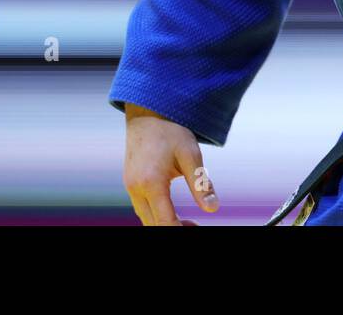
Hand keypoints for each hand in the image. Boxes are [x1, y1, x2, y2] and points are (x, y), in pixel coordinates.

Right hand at [122, 103, 218, 225]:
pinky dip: (156, 215)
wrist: (147, 111)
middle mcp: (136, 188)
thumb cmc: (171, 130)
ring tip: (186, 221)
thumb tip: (213, 208)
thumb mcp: (190, 154)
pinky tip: (171, 210)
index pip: (165, 221)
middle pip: (153, 225)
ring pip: (145, 219)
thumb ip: (200, 184)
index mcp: (151, 182)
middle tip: (194, 226)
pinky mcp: (129, 182)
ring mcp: (130, 186)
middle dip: (173, 228)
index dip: (180, 230)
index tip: (196, 228)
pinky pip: (141, 208)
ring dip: (164, 224)